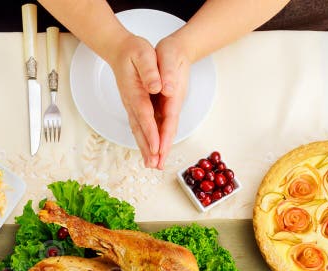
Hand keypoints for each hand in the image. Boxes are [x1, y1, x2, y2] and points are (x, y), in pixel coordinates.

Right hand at [107, 33, 161, 167]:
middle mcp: (132, 102)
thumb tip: (156, 87)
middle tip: (154, 164)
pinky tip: (147, 149)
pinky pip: (139, 126)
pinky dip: (143, 140)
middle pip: (140, 128)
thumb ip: (149, 70)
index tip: (157, 147)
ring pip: (138, 130)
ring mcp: (131, 106)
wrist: (119, 50)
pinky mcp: (134, 106)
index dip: (151, 132)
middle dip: (148, 147)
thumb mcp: (143, 54)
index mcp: (135, 91)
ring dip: (144, 147)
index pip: (144, 115)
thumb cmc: (132, 51)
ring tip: (151, 164)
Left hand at [153, 35, 190, 168]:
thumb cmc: (172, 51)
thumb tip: (166, 89)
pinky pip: (156, 124)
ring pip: (161, 129)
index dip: (163, 135)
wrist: (178, 48)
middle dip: (161, 148)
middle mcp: (170, 103)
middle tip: (156, 166)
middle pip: (166, 129)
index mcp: (172, 94)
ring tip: (153, 164)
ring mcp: (166, 105)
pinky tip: (150, 147)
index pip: (168, 119)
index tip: (159, 150)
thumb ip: (168, 73)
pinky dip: (152, 136)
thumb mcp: (168, 56)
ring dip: (157, 146)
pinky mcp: (161, 104)